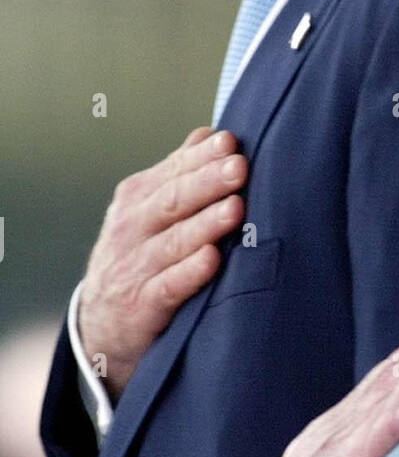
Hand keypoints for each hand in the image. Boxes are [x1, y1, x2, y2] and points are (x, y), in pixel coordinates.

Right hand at [77, 127, 247, 400]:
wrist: (100, 323)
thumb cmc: (139, 255)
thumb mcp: (148, 209)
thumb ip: (179, 173)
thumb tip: (210, 133)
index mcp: (136, 198)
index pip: (173, 171)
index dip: (202, 157)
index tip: (231, 141)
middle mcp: (131, 229)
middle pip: (172, 201)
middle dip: (208, 182)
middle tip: (239, 167)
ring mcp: (134, 268)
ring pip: (173, 242)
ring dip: (205, 225)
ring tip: (235, 209)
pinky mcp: (141, 306)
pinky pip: (168, 287)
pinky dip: (190, 273)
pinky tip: (212, 260)